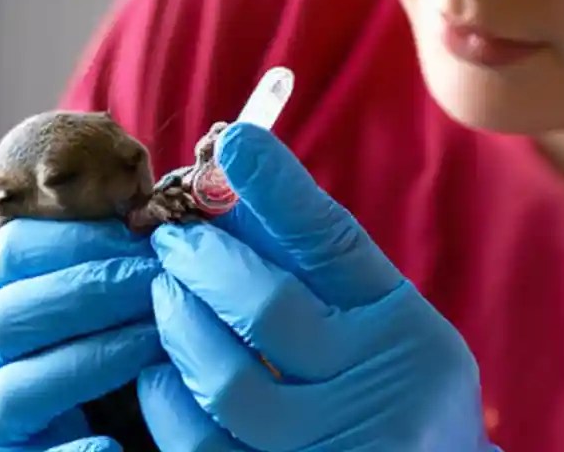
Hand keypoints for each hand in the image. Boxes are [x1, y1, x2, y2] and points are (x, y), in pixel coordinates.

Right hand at [0, 217, 165, 450]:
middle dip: (92, 294)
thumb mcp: (73, 290)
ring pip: (16, 389)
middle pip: (9, 316)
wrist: (56, 422)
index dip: (77, 241)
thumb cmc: (79, 336)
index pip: (9, 253)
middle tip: (158, 283)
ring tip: (157, 340)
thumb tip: (153, 217)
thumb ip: (95, 257)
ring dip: (94, 359)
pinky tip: (112, 444)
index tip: (140, 238)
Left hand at [136, 122, 497, 451]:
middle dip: (204, 260)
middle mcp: (378, 388)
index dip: (280, 191)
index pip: (333, 244)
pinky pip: (203, 447)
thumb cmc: (386, 393)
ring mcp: (334, 445)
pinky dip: (169, 400)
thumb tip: (232, 186)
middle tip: (170, 238)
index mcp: (401, 328)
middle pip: (268, 307)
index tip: (235, 143)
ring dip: (179, 326)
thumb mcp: (371, 321)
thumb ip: (310, 263)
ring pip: (226, 383)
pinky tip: (162, 372)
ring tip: (166, 299)